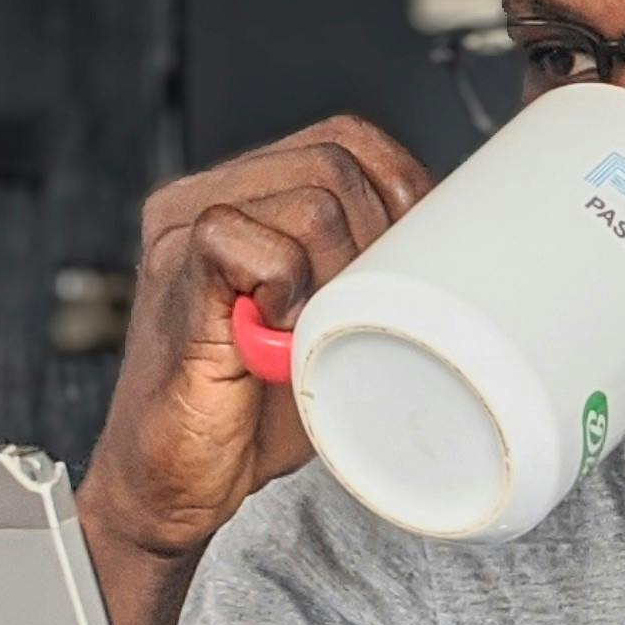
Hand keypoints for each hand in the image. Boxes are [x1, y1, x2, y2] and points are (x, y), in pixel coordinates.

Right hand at [80, 117, 433, 562]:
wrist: (180, 486)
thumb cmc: (252, 413)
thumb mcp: (332, 324)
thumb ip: (367, 270)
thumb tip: (450, 243)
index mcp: (243, 195)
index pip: (348, 139)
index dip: (400, 187)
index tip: (414, 255)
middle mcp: (205, 199)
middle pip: (337, 162)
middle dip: (377, 238)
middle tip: (358, 308)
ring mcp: (183, 234)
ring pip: (309, 200)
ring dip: (338, 272)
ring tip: (312, 329)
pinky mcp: (175, 276)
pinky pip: (246, 240)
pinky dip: (284, 286)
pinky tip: (276, 334)